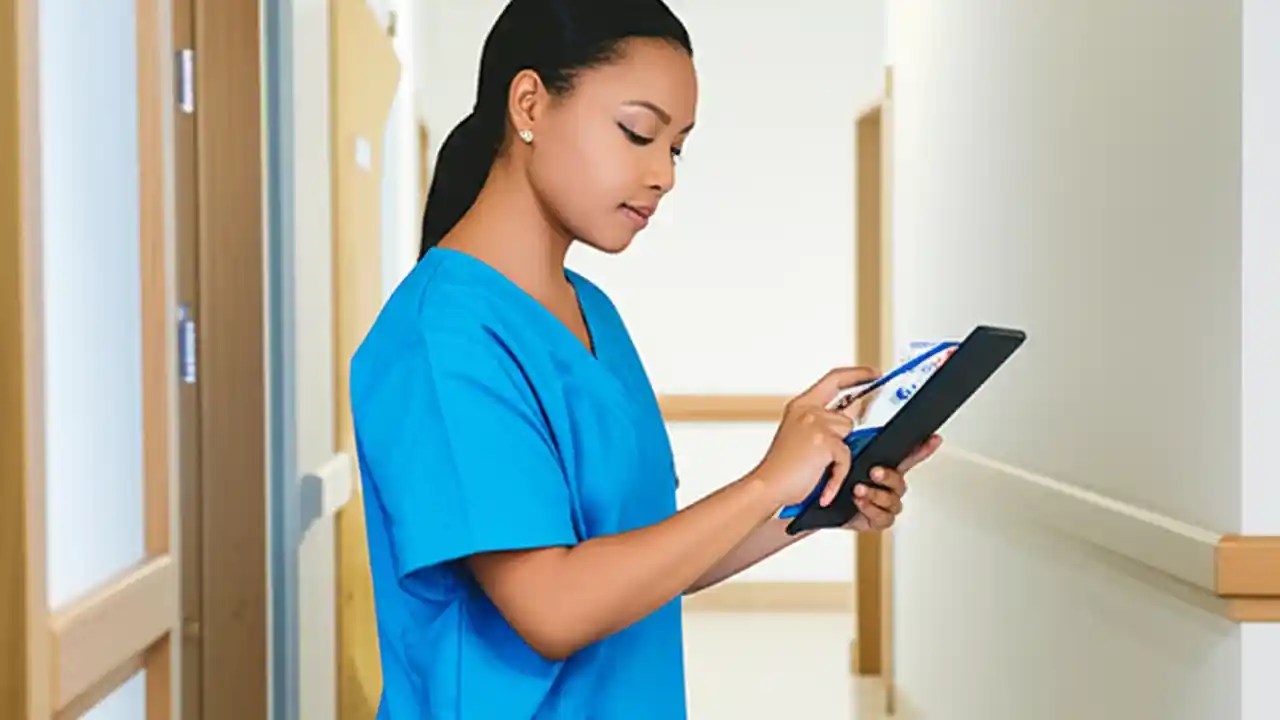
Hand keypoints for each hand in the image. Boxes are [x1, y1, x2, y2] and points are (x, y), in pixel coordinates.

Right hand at [753, 367, 878, 507]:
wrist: (767, 487)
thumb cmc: (782, 469)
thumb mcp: (801, 436)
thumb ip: (824, 422)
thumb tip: (852, 415)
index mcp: (800, 406)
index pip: (834, 379)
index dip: (857, 374)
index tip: (873, 373)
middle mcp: (808, 410)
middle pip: (846, 415)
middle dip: (844, 438)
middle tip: (833, 451)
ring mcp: (816, 424)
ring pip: (848, 434)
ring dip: (839, 456)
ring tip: (817, 470)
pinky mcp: (824, 441)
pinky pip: (846, 457)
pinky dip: (837, 476)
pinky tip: (824, 487)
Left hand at [845, 434, 941, 531]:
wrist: (820, 506)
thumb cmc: (837, 480)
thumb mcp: (848, 458)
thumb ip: (860, 444)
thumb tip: (861, 426)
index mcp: (887, 469)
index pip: (909, 457)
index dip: (923, 448)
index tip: (934, 439)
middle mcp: (889, 487)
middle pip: (899, 481)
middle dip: (887, 476)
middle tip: (874, 472)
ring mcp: (885, 505)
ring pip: (892, 501)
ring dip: (875, 494)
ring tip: (859, 489)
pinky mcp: (878, 520)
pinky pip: (883, 517)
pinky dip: (871, 509)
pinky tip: (860, 502)